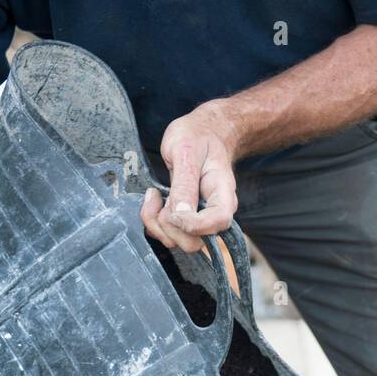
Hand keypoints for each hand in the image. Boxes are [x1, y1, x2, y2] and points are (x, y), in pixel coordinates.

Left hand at [141, 101, 239, 253]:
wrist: (203, 133)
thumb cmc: (198, 137)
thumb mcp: (187, 151)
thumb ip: (184, 183)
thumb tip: (181, 214)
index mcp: (223, 195)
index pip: (217, 223)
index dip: (192, 225)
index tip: (171, 210)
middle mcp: (214, 213)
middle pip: (194, 242)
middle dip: (168, 227)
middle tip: (158, 196)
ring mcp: (199, 219)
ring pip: (177, 242)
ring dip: (156, 223)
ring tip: (154, 195)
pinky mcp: (184, 220)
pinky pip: (167, 233)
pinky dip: (153, 221)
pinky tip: (154, 200)